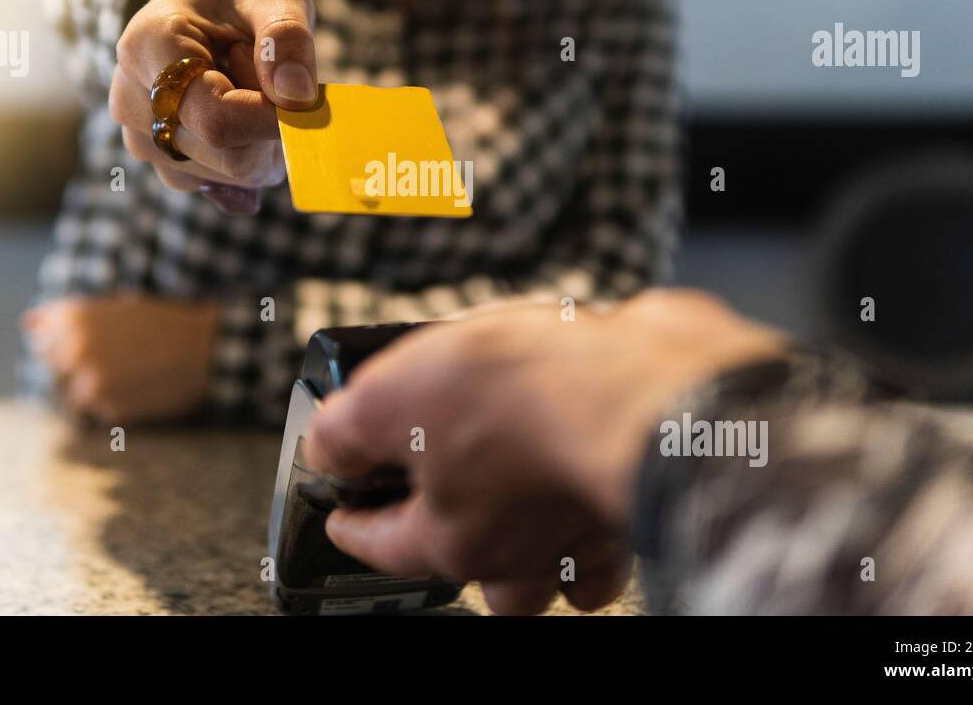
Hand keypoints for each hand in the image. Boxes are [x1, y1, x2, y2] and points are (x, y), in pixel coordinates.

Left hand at [22, 295, 218, 423]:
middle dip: (74, 366)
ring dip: (95, 386)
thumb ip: (67, 316)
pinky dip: (113, 401)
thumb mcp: (114, 307)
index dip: (62, 342)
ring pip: (74, 392)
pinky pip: (98, 408)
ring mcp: (89, 382)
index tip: (89, 342)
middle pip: (53, 367)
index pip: (40, 338)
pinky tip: (140, 386)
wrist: (205, 350)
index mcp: (74, 318)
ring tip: (130, 374)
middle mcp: (74, 349)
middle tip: (114, 360)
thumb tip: (26, 323)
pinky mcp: (106, 408)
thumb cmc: (161, 323)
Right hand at [110, 0, 319, 211]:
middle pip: (228, 156)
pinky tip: (241, 116)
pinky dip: (248, 156)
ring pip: (231, 175)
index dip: (274, 119)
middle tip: (270, 77)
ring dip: (262, 141)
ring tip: (247, 87)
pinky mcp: (162, 162)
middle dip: (270, 127)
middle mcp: (132, 100)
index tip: (306, 97)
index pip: (218, 118)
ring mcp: (142, 138)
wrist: (204, 7)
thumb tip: (296, 97)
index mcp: (149, 47)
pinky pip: (223, 184)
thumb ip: (287, 36)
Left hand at [303, 289, 786, 613]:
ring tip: (513, 511)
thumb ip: (345, 430)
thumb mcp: (391, 397)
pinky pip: (610, 534)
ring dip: (534, 554)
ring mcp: (582, 528)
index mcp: (453, 539)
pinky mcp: (630, 489)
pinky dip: (595, 523)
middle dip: (460, 556)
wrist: (645, 387)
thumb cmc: (523, 400)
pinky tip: (579, 485)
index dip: (349, 524)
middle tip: (442, 515)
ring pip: (553, 575)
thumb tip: (326, 448)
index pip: (382, 546)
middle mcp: (522, 551)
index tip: (338, 517)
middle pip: (484, 584)